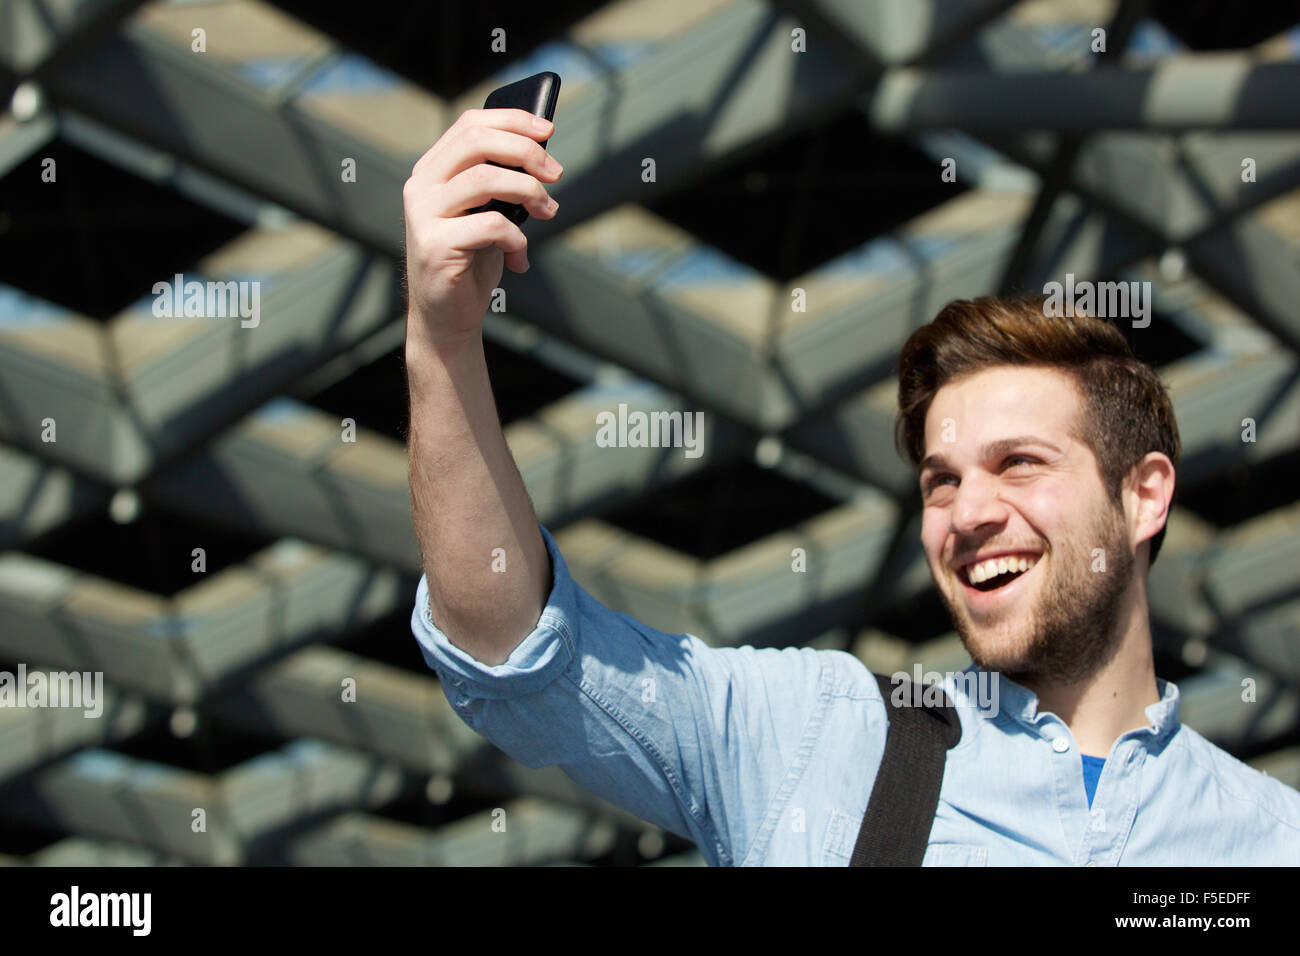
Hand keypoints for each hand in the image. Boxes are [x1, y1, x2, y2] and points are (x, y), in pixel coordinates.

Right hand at [403, 107, 561, 350]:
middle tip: (555, 173)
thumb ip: (499, 182)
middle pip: (476, 142)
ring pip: (484, 179)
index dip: (512, 120)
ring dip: (529, 191)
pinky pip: (491, 226)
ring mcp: (424, 215)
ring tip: (547, 211)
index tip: (547, 130)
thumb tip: (542, 156)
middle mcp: (421, 186)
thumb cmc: (470, 262)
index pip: (469, 125)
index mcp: (431, 171)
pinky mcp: (436, 245)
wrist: (446, 316)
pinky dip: (517, 239)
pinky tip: (520, 258)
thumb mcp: (484, 212)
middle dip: (525, 151)